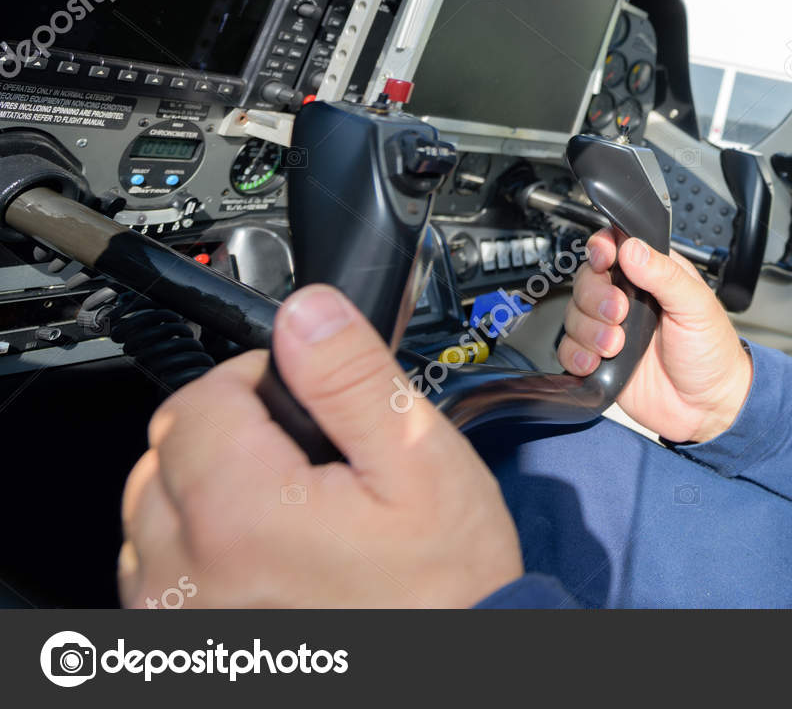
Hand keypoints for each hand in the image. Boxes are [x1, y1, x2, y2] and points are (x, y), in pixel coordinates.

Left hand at [119, 284, 523, 607]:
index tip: (311, 401)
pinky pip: (154, 571)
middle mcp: (188, 571)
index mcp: (241, 512)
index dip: (263, 379)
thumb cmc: (444, 585)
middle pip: (169, 448)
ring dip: (206, 488)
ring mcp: (176, 617)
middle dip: (232, 432)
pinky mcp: (180, 644)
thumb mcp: (420, 460)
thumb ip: (352, 378)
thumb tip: (306, 313)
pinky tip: (262, 551)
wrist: (450, 666)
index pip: (201, 394)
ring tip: (290, 505)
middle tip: (312, 456)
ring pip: (153, 507)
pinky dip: (196, 547)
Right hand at [559, 228, 751, 443]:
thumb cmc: (712, 354)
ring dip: (589, 330)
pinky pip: (569, 350)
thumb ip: (664, 275)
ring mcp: (611, 329)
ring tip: (617, 346)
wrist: (707, 408)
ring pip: (574, 314)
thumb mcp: (697, 307)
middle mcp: (628, 299)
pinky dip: (576, 355)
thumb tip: (633, 248)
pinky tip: (597, 362)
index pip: (615, 248)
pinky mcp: (599, 359)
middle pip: (586, 279)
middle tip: (619, 314)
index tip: (604, 260)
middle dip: (595, 297)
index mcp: (653, 276)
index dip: (601, 249)